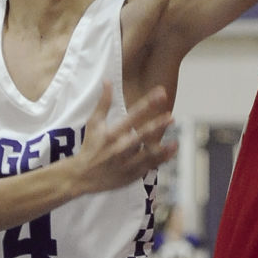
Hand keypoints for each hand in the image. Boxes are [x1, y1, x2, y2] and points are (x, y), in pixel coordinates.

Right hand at [71, 81, 176, 196]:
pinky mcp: (132, 174)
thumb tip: (107, 80)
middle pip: (141, 136)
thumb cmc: (90, 146)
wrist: (82, 176)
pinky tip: (172, 149)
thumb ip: (103, 102)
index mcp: (111, 134)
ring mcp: (126, 163)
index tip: (160, 94)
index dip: (147, 104)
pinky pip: (150, 166)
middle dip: (156, 125)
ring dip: (162, 147)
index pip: (132, 116)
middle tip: (170, 116)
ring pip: (148, 154)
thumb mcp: (93, 123)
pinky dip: (162, 158)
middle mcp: (120, 148)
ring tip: (175, 140)